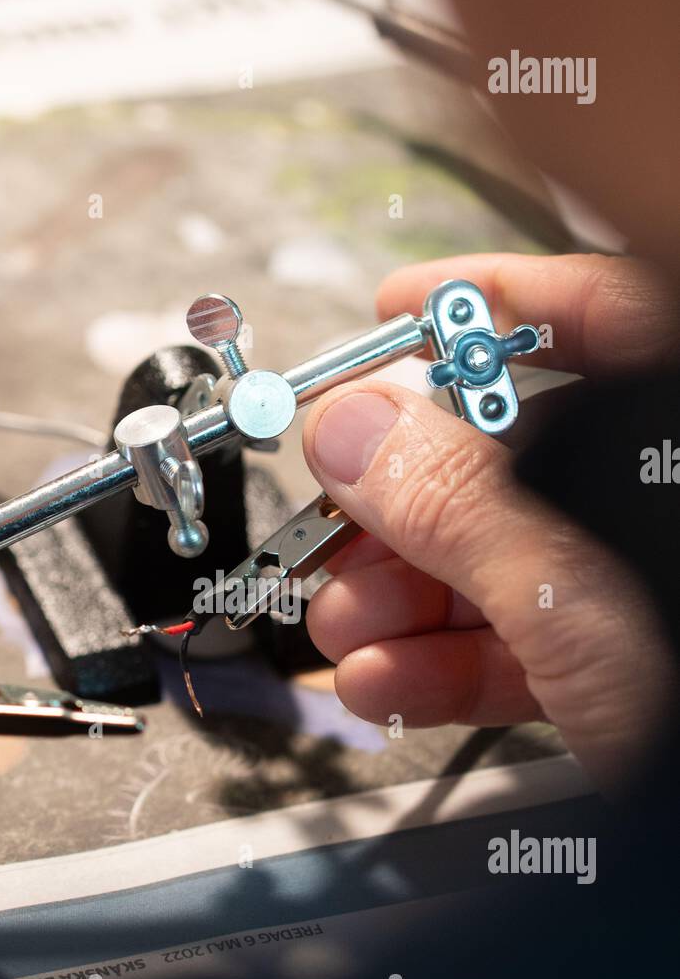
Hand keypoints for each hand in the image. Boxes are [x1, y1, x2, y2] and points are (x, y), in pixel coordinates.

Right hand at [301, 253, 679, 786]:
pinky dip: (440, 664)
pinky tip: (384, 677)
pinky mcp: (614, 665)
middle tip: (332, 514)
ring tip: (344, 620)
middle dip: (404, 502)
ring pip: (502, 560)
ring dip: (401, 597)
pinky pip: (516, 643)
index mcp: (668, 442)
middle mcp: (649, 499)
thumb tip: (355, 432)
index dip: (485, 300)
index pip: (601, 314)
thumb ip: (461, 508)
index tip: (392, 310)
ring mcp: (630, 587)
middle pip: (518, 458)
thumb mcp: (578, 594)